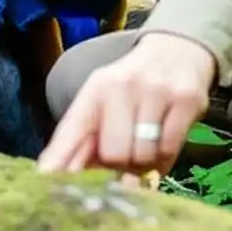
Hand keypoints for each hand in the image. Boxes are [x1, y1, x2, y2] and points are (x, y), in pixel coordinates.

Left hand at [37, 33, 215, 176]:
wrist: (176, 50)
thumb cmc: (133, 87)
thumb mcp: (105, 103)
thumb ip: (86, 141)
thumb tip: (63, 178)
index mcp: (94, 90)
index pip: (71, 130)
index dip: (59, 159)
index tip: (46, 180)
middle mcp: (121, 86)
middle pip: (113, 154)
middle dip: (119, 164)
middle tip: (126, 151)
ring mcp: (154, 91)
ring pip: (143, 156)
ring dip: (145, 161)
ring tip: (147, 141)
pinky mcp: (185, 100)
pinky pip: (170, 150)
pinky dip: (165, 155)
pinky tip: (164, 137)